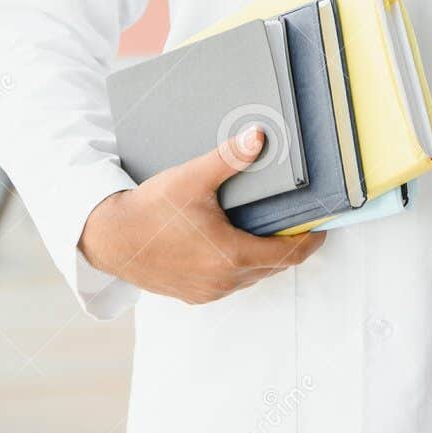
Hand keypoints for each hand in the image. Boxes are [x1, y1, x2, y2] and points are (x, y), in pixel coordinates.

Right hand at [79, 127, 325, 303]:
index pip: (288, 253)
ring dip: (264, 258)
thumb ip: (229, 158)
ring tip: (269, 232)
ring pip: (253, 277)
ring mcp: (208, 293)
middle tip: (298, 224)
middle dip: (289, 247)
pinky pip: (231, 284)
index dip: (310, 241)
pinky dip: (241, 268)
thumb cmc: (150, 208)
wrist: (109, 238)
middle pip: (274, 266)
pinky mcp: (193, 296)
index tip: (322, 228)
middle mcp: (223, 281)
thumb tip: (259, 136)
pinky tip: (236, 246)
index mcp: (231, 256)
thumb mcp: (192, 178)